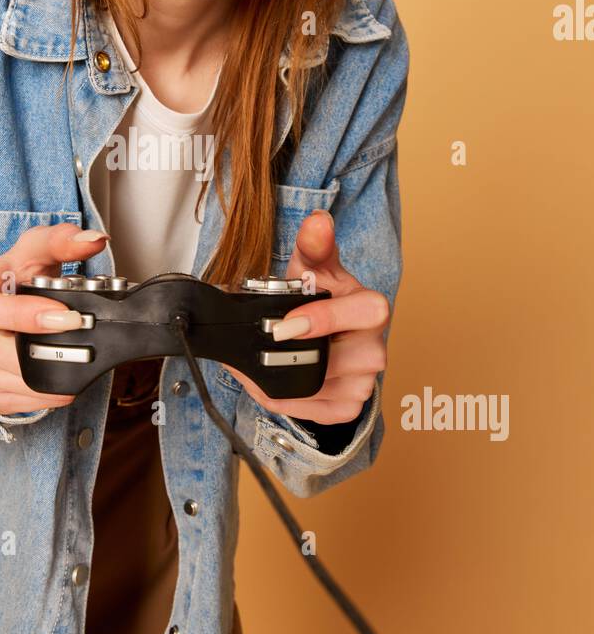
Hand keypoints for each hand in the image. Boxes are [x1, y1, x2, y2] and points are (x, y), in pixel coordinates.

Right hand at [0, 222, 109, 416]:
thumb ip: (61, 241)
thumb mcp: (33, 253)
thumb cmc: (14, 283)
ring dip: (52, 374)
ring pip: (14, 383)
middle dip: (43, 352)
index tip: (66, 316)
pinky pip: (20, 404)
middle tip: (83, 345)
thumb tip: (93, 241)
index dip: (23, 315)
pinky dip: (48, 394)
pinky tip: (62, 377)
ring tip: (79, 357)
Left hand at [220, 209, 389, 423]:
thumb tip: (318, 221)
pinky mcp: (350, 406)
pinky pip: (318, 412)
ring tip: (257, 364)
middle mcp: (376, 348)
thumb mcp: (314, 268)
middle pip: (348, 359)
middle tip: (266, 347)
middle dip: (302, 355)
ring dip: (285, 380)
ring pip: (327, 389)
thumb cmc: (319, 295)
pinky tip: (271, 385)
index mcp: (371, 308)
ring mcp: (366, 382)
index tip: (286, 324)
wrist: (323, 333)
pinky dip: (287, 402)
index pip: (367, 312)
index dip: (328, 319)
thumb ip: (313, 245)